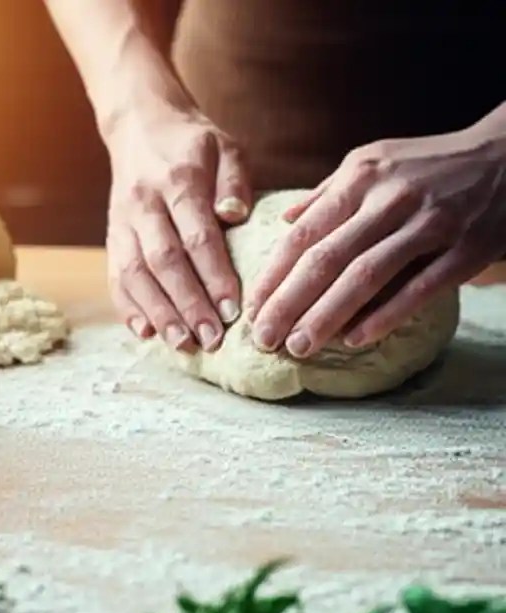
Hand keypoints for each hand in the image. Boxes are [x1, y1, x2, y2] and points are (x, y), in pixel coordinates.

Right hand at [105, 106, 251, 351]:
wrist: (139, 125)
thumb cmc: (192, 142)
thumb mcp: (225, 147)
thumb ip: (234, 180)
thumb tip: (236, 216)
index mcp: (176, 180)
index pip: (197, 235)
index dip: (214, 275)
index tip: (234, 309)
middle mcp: (143, 204)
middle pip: (163, 261)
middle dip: (187, 304)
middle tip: (211, 339)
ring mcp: (122, 222)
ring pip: (134, 273)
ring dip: (158, 312)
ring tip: (181, 343)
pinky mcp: (112, 235)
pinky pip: (114, 275)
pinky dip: (128, 306)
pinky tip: (145, 331)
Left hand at [248, 117, 505, 357]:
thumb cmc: (429, 163)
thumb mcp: (374, 161)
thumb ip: (328, 193)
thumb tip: (284, 220)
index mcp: (361, 179)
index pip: (304, 235)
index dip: (273, 275)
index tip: (251, 309)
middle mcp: (390, 200)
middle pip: (326, 259)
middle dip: (288, 303)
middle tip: (263, 339)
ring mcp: (430, 224)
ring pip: (366, 276)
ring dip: (326, 315)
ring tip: (298, 346)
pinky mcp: (467, 248)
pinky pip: (419, 287)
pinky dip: (385, 315)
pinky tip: (354, 339)